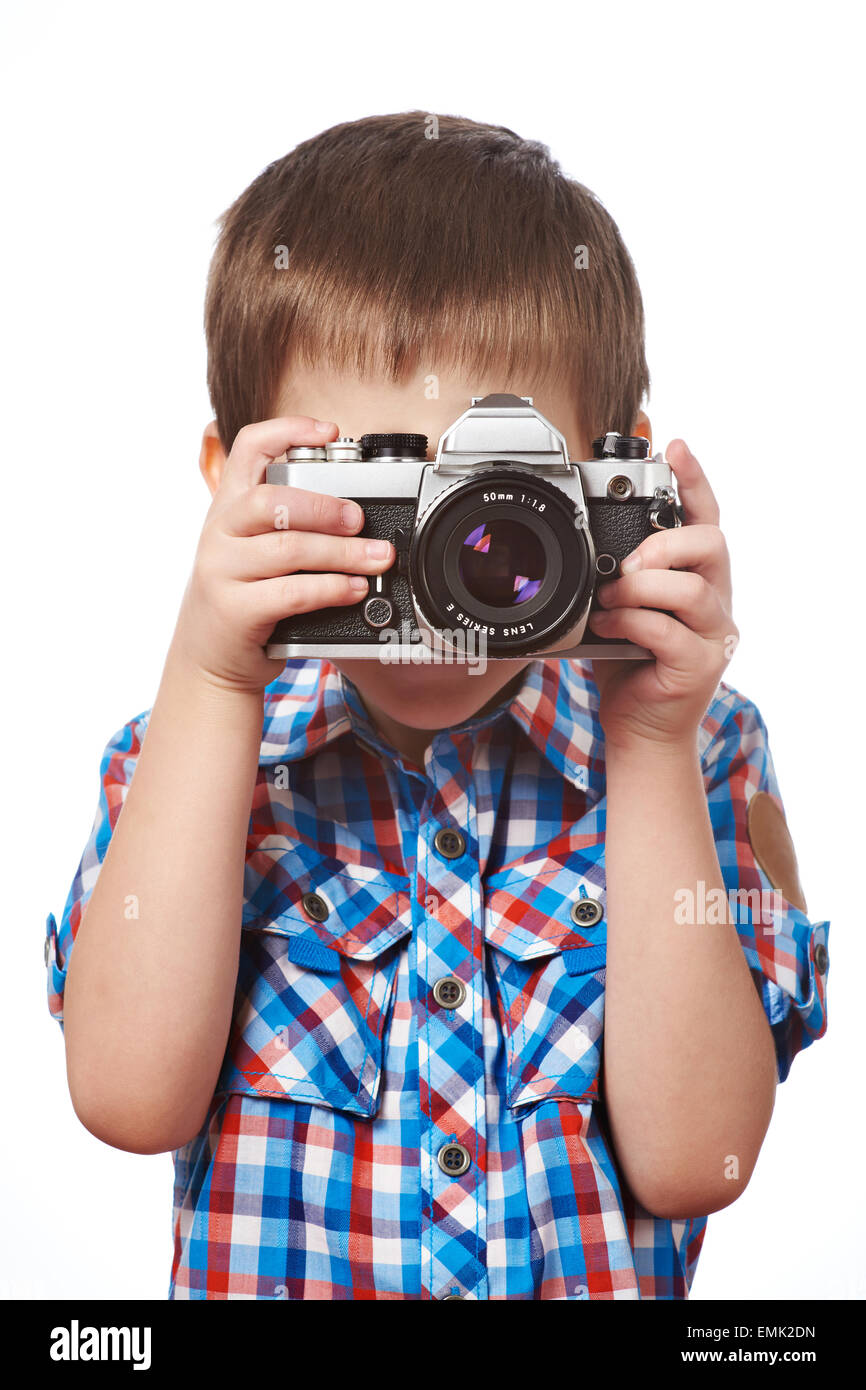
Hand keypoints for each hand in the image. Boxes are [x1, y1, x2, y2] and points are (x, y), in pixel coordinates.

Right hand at [171, 417, 394, 692]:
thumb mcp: (252, 550)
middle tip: (361, 519)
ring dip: (342, 552)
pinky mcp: (235, 609)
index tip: (330, 432)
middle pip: (273, 500)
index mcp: (227, 508)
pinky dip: (331, 588)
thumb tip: (356, 509)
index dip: (288, 430)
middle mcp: (220, 533)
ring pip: (289, 548)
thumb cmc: (241, 599)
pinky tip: (355, 589)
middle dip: (325, 506)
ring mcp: (222, 571)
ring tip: (377, 558)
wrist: (207, 660)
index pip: (248, 448)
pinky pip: (292, 592)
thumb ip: (286, 525)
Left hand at [586, 439, 737, 751]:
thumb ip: (614, 572)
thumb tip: (584, 537)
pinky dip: (630, 623)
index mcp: (697, 577)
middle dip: (664, 543)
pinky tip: (607, 626)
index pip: (707, 517)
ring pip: (692, 589)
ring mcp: (714, 635)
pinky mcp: (700, 666)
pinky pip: (669, 632)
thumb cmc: (629, 664)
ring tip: (609, 599)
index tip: (676, 446)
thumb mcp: (619, 606)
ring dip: (641, 587)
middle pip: (713, 544)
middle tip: (626, 564)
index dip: (694, 480)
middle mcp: (715, 600)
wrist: (640, 729)